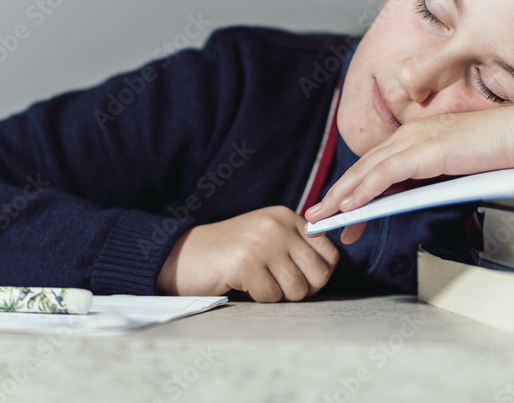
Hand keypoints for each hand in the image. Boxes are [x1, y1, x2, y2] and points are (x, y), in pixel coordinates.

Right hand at [157, 205, 339, 301]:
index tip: (299, 277)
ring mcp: (262, 243)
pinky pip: (272, 297)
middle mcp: (277, 226)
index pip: (329, 253)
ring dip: (279, 295)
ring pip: (298, 289)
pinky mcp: (246, 263)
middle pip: (319, 274)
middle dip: (303, 290)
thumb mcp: (266, 236)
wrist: (183, 254)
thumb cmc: (228, 252)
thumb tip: (328, 268)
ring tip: (259, 283)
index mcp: (286, 216)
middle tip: (278, 287)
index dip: (319, 274)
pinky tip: (242, 284)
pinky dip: (259, 298)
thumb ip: (295, 245)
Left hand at [303, 99, 513, 243]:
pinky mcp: (428, 150)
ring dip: (342, 196)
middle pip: (365, 169)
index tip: (338, 214)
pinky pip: (388, 173)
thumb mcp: (457, 170)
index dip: (354, 191)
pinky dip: (365, 190)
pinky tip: (349, 206)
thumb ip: (432, 181)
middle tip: (316, 220)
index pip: (376, 168)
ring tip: (322, 218)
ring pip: (369, 171)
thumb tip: (413, 202)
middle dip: (338, 195)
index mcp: (417, 138)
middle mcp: (411, 135)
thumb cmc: (502, 151)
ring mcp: (418, 140)